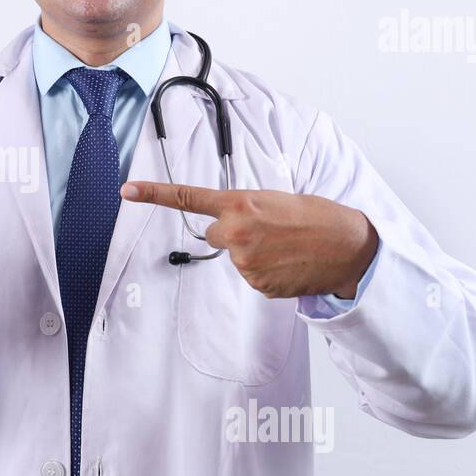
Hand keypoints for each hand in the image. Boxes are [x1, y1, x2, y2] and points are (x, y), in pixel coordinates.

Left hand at [121, 182, 378, 299]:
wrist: (347, 248)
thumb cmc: (316, 218)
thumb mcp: (275, 200)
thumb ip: (245, 209)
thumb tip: (228, 222)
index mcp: (239, 204)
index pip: (187, 198)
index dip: (153, 194)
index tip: (127, 190)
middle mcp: (236, 233)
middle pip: (215, 234)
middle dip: (235, 232)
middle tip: (269, 229)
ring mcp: (245, 263)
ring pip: (236, 257)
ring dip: (254, 252)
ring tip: (286, 246)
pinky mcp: (257, 285)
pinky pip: (251, 276)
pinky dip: (266, 271)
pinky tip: (288, 264)